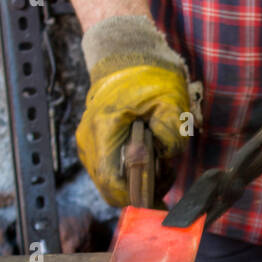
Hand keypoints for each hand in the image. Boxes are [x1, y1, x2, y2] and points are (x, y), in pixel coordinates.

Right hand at [77, 16, 196, 206]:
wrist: (127, 55)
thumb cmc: (149, 76)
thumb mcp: (170, 101)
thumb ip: (172, 133)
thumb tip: (165, 158)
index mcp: (104, 130)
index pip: (113, 183)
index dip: (137, 199)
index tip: (159, 205)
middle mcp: (90, 141)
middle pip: (110, 189)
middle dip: (139, 194)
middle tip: (164, 188)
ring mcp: (89, 144)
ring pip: (109, 182)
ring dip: (135, 184)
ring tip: (160, 170)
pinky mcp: (94, 144)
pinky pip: (110, 170)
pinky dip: (129, 174)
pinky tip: (149, 163)